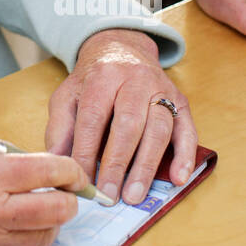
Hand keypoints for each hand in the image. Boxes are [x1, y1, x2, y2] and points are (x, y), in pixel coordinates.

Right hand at [0, 125, 87, 245]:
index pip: (46, 173)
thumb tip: (33, 160)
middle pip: (55, 212)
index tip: (74, 170)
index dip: (69, 170)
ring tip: (41, 206)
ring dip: (50, 221)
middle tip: (67, 191)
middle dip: (69, 199)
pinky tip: (13, 222)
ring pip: (44, 238)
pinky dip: (24, 237)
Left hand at [45, 28, 196, 205]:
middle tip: (108, 195)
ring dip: (146, 166)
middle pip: (128, 124)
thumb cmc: (92, 81)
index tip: (81, 180)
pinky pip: (187, 130)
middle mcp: (135, 80)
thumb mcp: (67, 94)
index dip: (87, 151)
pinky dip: (185, 156)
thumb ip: (61, 126)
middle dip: (117, 163)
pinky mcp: (181, 102)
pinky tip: (178, 178)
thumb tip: (57, 160)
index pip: (94, 117)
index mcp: (103, 76)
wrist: (122, 50)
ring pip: (158, 129)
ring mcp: (162, 90)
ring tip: (134, 195)